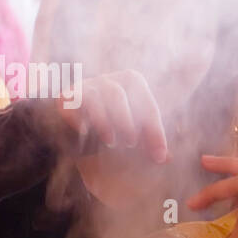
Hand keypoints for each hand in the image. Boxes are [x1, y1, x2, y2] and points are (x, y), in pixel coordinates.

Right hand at [59, 70, 168, 205]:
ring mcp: (91, 83)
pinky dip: (95, 118)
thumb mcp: (130, 140)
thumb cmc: (107, 134)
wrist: (68, 133)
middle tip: (132, 144)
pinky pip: (87, 99)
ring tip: (114, 142)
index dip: (156, 132)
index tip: (160, 156)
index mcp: (133, 84)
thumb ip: (148, 146)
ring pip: (111, 93)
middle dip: (134, 122)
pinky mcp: (71, 93)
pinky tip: (97, 135)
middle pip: (130, 96)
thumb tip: (168, 158)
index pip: (149, 107)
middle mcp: (112, 79)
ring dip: (115, 119)